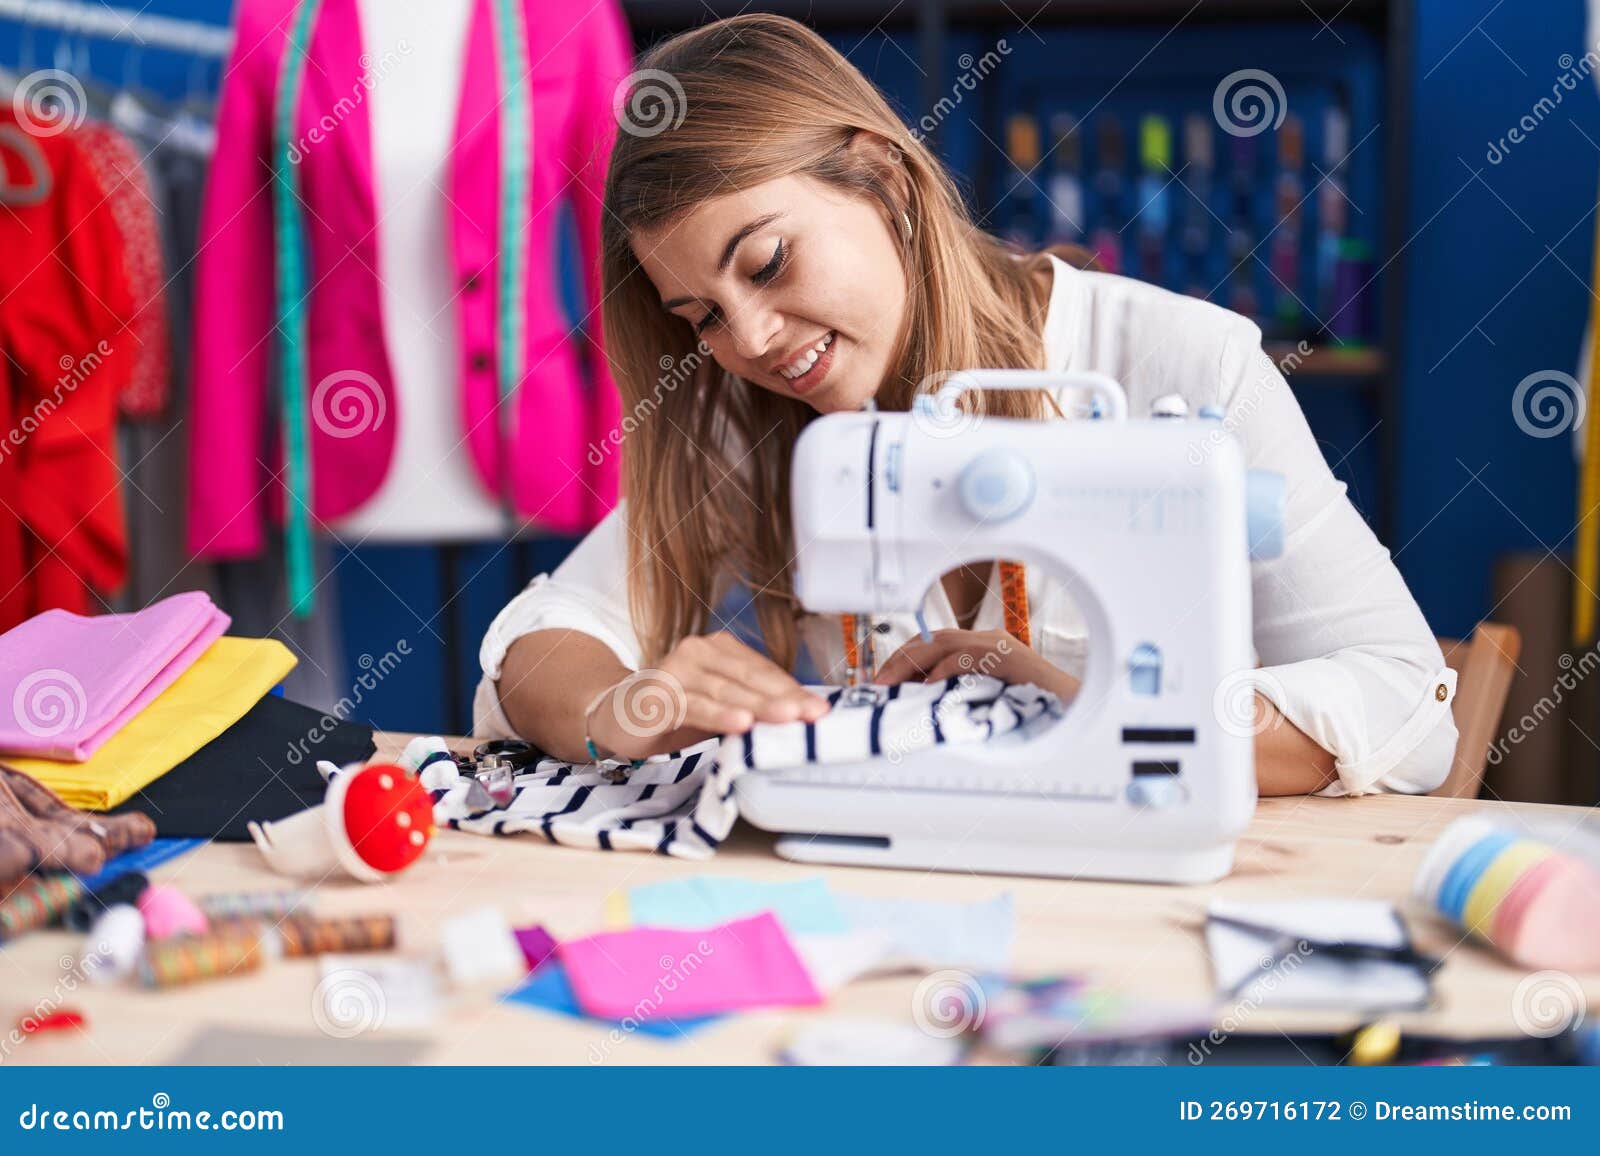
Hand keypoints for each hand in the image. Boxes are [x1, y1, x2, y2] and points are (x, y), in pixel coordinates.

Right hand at [586, 631, 831, 760]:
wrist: (615, 715)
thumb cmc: (672, 710)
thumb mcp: (716, 707)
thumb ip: (748, 707)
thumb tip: (797, 720)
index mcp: (718, 650)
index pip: (763, 670)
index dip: (792, 689)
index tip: (820, 709)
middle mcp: (697, 652)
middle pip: (749, 678)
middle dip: (785, 698)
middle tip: (813, 714)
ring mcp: (676, 670)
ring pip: (726, 691)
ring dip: (759, 706)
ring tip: (789, 717)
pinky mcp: (658, 694)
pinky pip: (695, 706)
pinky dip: (719, 715)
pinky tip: (741, 724)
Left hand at [874, 628, 1080, 700]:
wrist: (1075, 707)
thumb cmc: (1035, 707)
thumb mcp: (988, 694)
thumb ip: (960, 690)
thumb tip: (922, 698)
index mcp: (985, 646)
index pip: (935, 641)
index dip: (905, 656)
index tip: (884, 678)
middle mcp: (989, 640)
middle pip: (933, 638)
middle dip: (900, 659)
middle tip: (878, 683)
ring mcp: (998, 646)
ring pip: (943, 643)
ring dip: (911, 664)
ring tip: (891, 684)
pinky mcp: (1007, 658)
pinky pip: (966, 658)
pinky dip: (942, 672)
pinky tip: (927, 686)